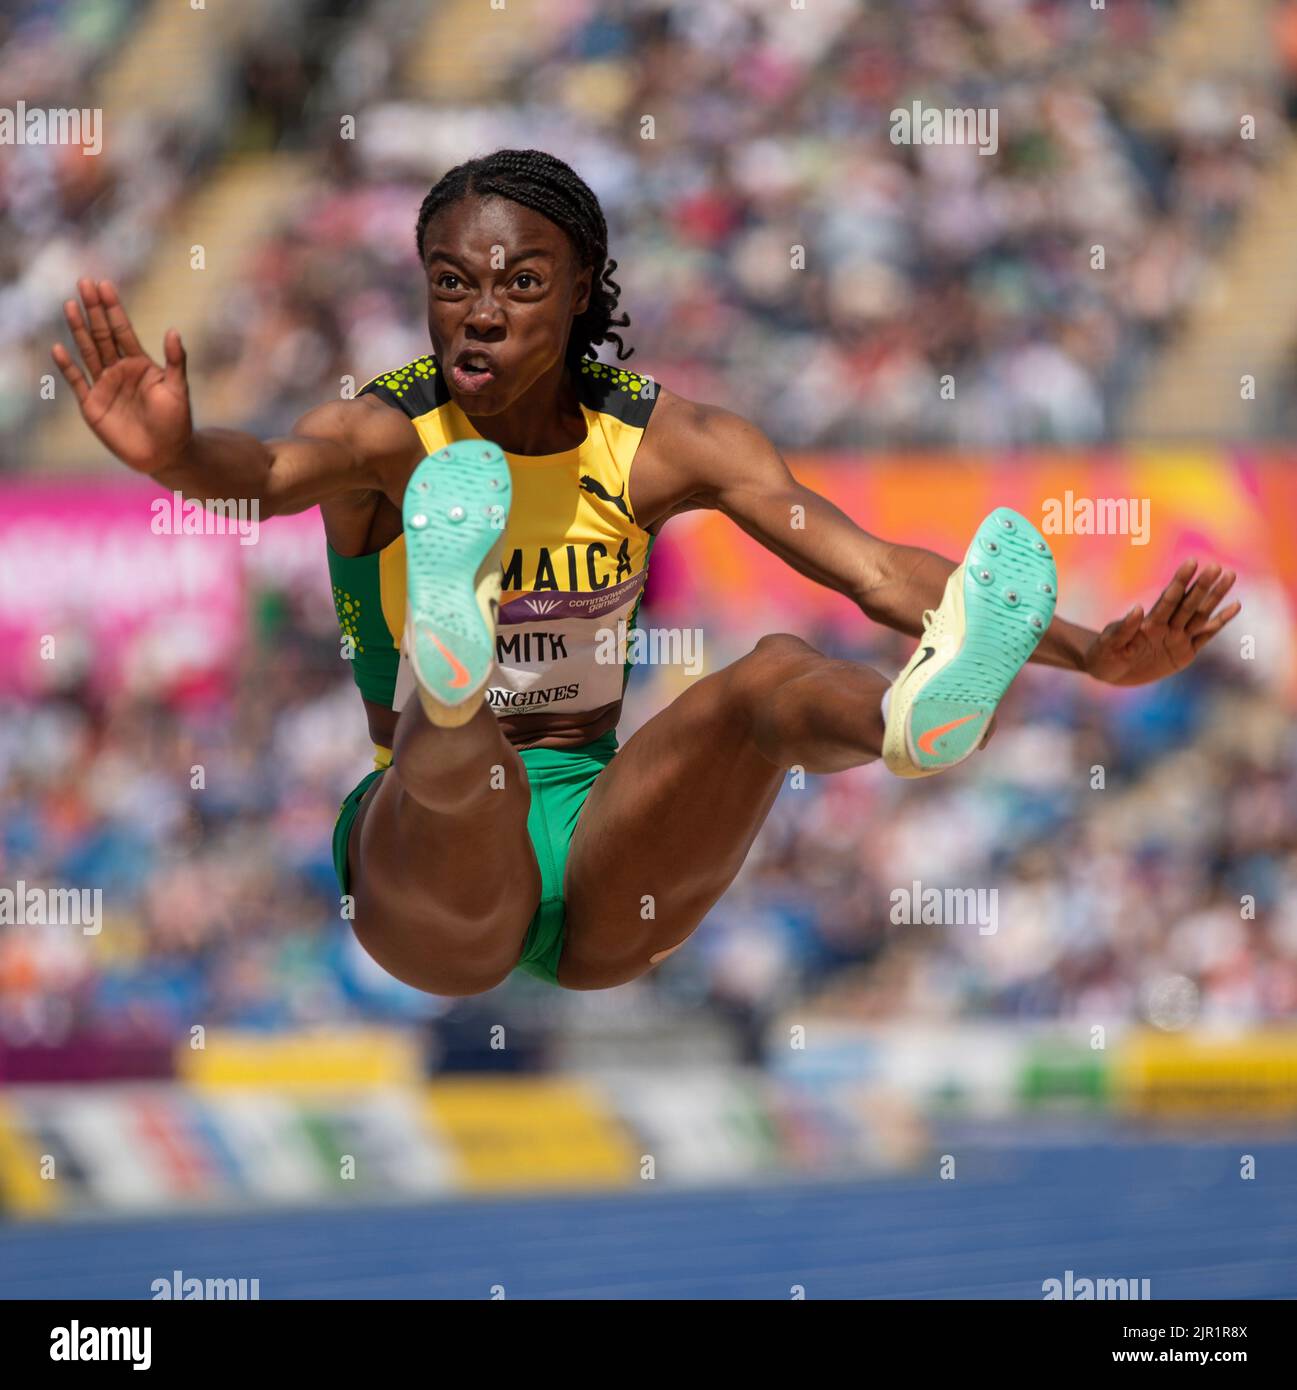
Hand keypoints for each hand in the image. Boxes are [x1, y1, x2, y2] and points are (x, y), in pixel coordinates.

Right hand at [51, 279, 191, 473]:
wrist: (165, 454)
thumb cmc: (176, 422)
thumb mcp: (178, 389)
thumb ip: (176, 361)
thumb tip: (173, 330)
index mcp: (139, 364)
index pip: (122, 330)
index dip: (113, 308)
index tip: (104, 284)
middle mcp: (119, 370)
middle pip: (102, 334)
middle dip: (93, 309)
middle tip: (84, 282)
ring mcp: (104, 385)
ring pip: (88, 351)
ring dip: (79, 329)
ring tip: (70, 305)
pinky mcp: (92, 404)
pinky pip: (77, 382)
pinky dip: (68, 366)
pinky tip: (59, 348)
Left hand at [1084, 560, 1240, 685]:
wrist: (1108, 671)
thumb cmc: (1103, 655)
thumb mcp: (1108, 644)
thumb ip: (1123, 628)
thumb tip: (1138, 608)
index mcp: (1149, 623)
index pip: (1168, 598)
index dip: (1180, 581)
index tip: (1191, 562)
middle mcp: (1166, 626)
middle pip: (1188, 603)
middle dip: (1202, 586)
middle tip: (1216, 567)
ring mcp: (1177, 638)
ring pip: (1201, 614)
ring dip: (1215, 597)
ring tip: (1230, 576)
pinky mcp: (1185, 652)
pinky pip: (1206, 636)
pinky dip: (1220, 622)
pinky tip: (1235, 606)